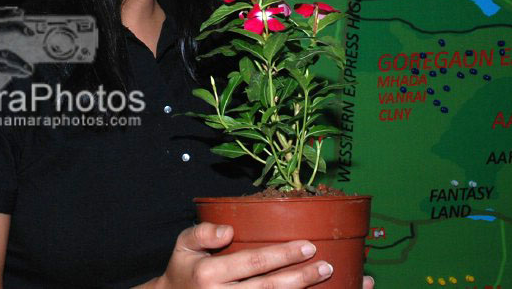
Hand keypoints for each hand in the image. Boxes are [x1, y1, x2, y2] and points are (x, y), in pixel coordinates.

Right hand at [138, 222, 374, 287]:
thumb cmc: (184, 269)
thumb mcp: (184, 244)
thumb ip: (203, 233)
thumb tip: (228, 230)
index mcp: (210, 275)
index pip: (253, 263)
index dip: (282, 255)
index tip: (308, 245)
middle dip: (301, 278)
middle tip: (327, 266)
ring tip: (327, 280)